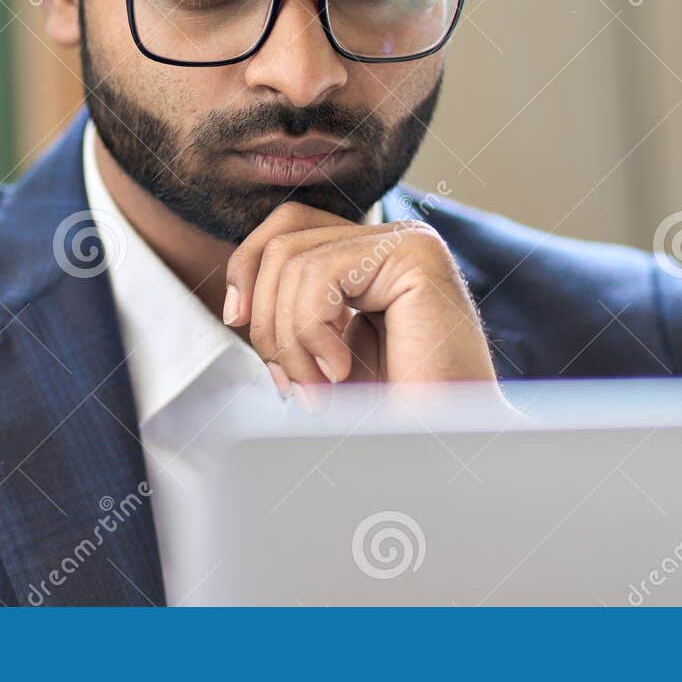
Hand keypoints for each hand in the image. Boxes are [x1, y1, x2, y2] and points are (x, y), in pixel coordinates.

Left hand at [222, 201, 497, 390]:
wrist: (445, 452)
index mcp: (373, 259)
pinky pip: (319, 277)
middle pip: (282, 241)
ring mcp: (409, 242)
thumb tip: (235, 305)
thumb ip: (290, 315)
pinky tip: (342, 371)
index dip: (247, 269)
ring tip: (320, 391)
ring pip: (292, 261)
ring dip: (290, 340)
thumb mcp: (321, 358)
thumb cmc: (390, 416)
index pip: (286, 229)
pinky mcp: (415, 255)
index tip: (237, 322)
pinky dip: (310, 333)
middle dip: (267, 318)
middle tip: (292, 383)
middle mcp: (394, 240)